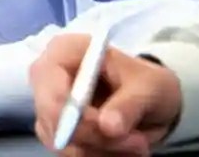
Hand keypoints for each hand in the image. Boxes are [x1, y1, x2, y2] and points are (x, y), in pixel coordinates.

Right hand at [30, 34, 181, 156]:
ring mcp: (50, 106)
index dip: (73, 114)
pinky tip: (124, 149)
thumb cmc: (146, 82)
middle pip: (53, 118)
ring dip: (101, 150)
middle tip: (137, 143)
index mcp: (64, 51)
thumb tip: (108, 126)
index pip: (49, 84)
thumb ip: (129, 104)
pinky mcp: (57, 131)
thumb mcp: (150, 87)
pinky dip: (99, 155)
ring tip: (137, 144)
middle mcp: (49, 78)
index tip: (111, 129)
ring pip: (62, 142)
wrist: (150, 100)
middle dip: (95, 137)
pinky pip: (70, 153)